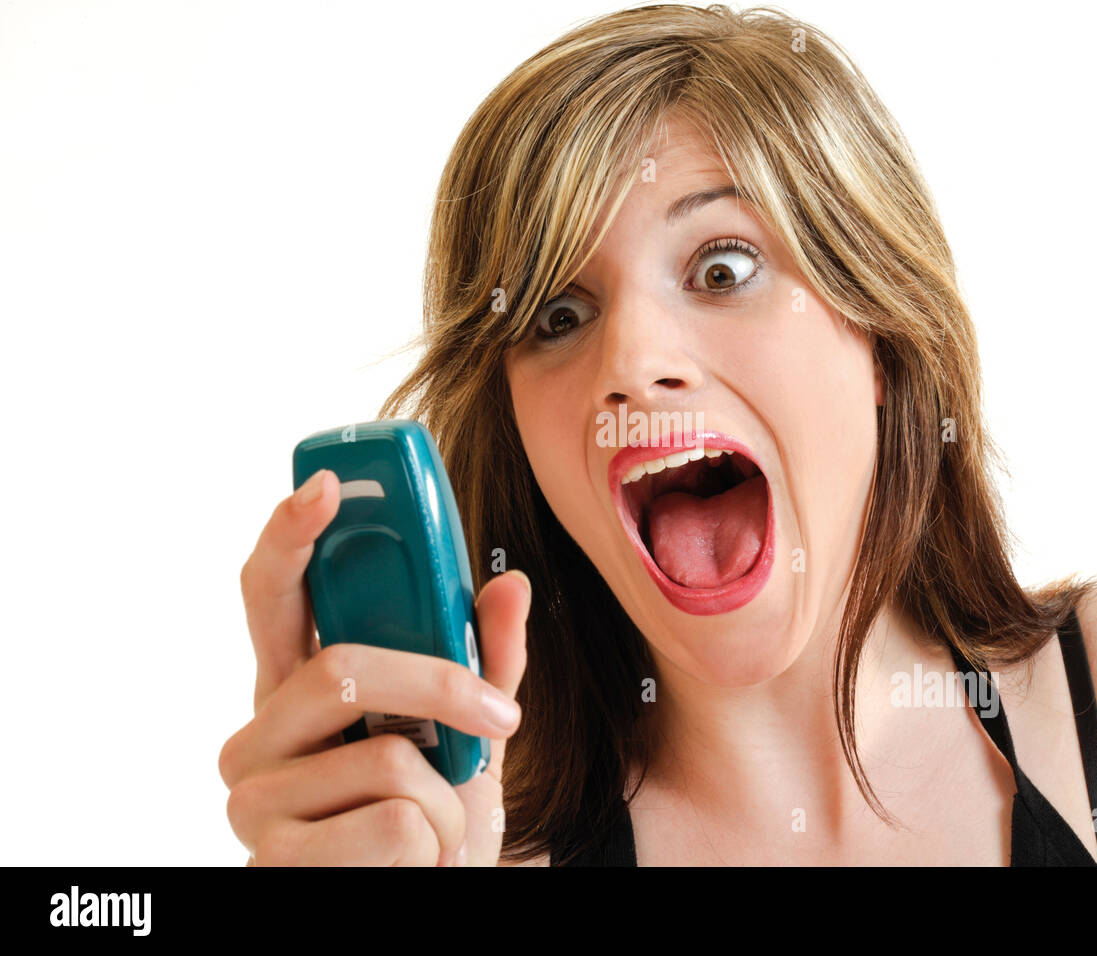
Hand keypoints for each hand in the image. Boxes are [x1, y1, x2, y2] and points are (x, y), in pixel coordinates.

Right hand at [218, 468, 529, 864]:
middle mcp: (259, 734)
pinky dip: (435, 847)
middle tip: (497, 716)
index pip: (270, 594)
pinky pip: (394, 826)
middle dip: (438, 688)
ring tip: (435, 828)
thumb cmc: (431, 814)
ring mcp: (254, 799)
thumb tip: (510, 582)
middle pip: (342, 666)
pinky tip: (413, 865)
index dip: (289, 535)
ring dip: (448, 800)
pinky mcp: (274, 860)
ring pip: (386, 759)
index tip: (325, 485)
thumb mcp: (465, 730)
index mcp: (297, 688)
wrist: (427, 894)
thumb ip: (484, 659)